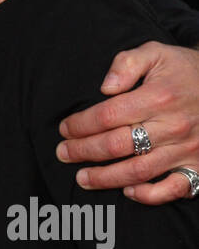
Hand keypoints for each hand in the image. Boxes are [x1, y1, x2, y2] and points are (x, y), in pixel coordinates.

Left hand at [57, 41, 198, 202]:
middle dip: (83, 151)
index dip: (80, 125)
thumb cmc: (183, 69)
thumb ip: (126, 64)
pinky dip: (150, 195)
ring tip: (82, 177)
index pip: (107, 116)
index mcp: (157, 97)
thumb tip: (105, 87)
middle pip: (117, 145)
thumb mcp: (155, 53)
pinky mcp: (197, 164)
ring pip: (138, 171)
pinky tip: (128, 191)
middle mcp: (172, 126)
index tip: (65, 129)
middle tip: (63, 153)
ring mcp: (186, 148)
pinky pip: (173, 188)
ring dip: (105, 178)